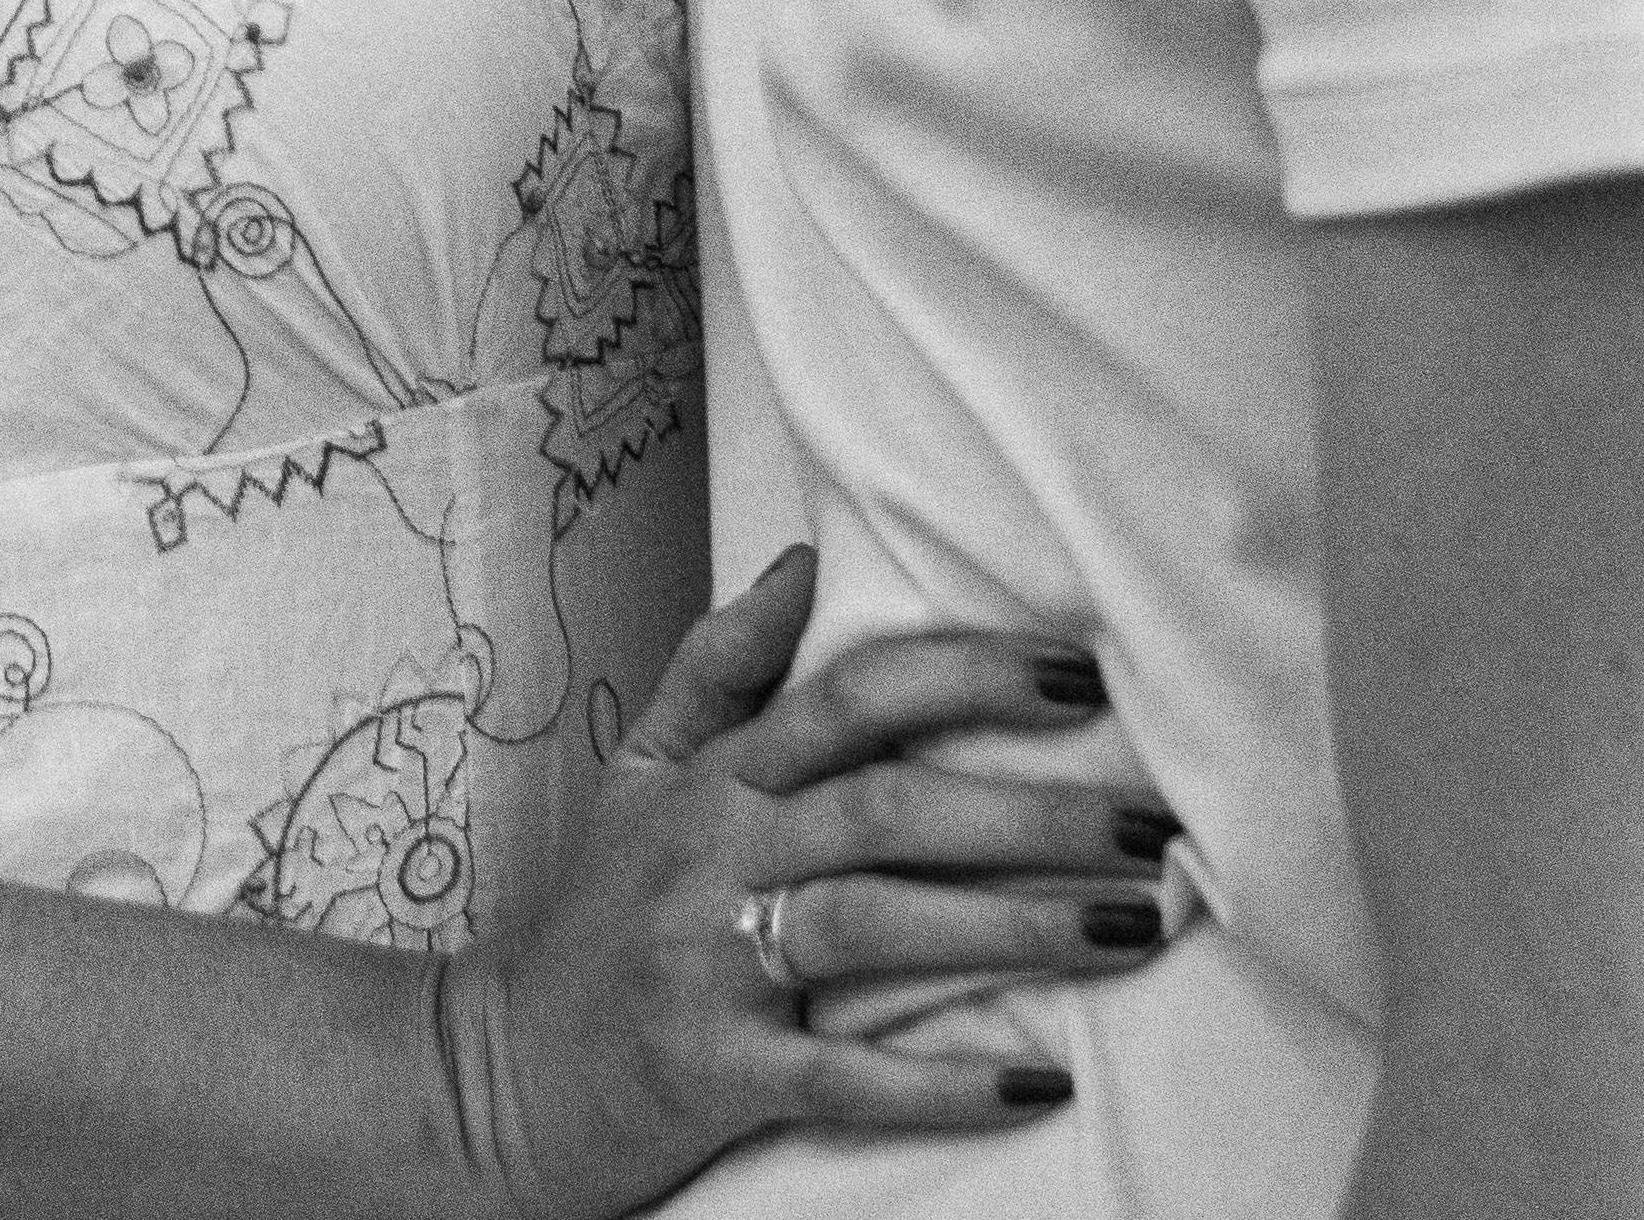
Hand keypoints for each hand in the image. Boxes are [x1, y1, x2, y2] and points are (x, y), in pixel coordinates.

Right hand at [422, 550, 1171, 1219]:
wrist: (491, 1076)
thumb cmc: (591, 923)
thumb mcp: (635, 775)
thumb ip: (714, 668)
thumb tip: (802, 561)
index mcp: (712, 780)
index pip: (852, 698)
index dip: (968, 677)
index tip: (1082, 676)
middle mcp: (715, 856)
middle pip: (888, 807)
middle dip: (1031, 811)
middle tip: (1152, 823)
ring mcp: (712, 965)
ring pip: (877, 923)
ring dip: (1016, 926)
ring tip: (1132, 928)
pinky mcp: (716, 1073)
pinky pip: (842, 1074)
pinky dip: (941, 1081)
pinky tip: (1039, 1082)